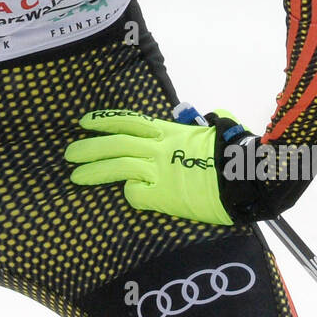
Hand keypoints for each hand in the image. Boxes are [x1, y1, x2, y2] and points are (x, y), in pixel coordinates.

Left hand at [63, 107, 249, 224]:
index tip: (85, 121)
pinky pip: (136, 194)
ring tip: (75, 176)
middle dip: (90, 147)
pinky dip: (130, 194)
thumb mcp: (209, 133)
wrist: (246, 176)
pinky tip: (128, 196)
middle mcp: (159, 147)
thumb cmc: (234, 154)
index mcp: (170, 131)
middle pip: (116, 144)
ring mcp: (159, 170)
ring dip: (94, 170)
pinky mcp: (163, 195)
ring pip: (118, 166)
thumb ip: (192, 130)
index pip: (129, 122)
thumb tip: (192, 127)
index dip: (105, 120)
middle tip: (70, 153)